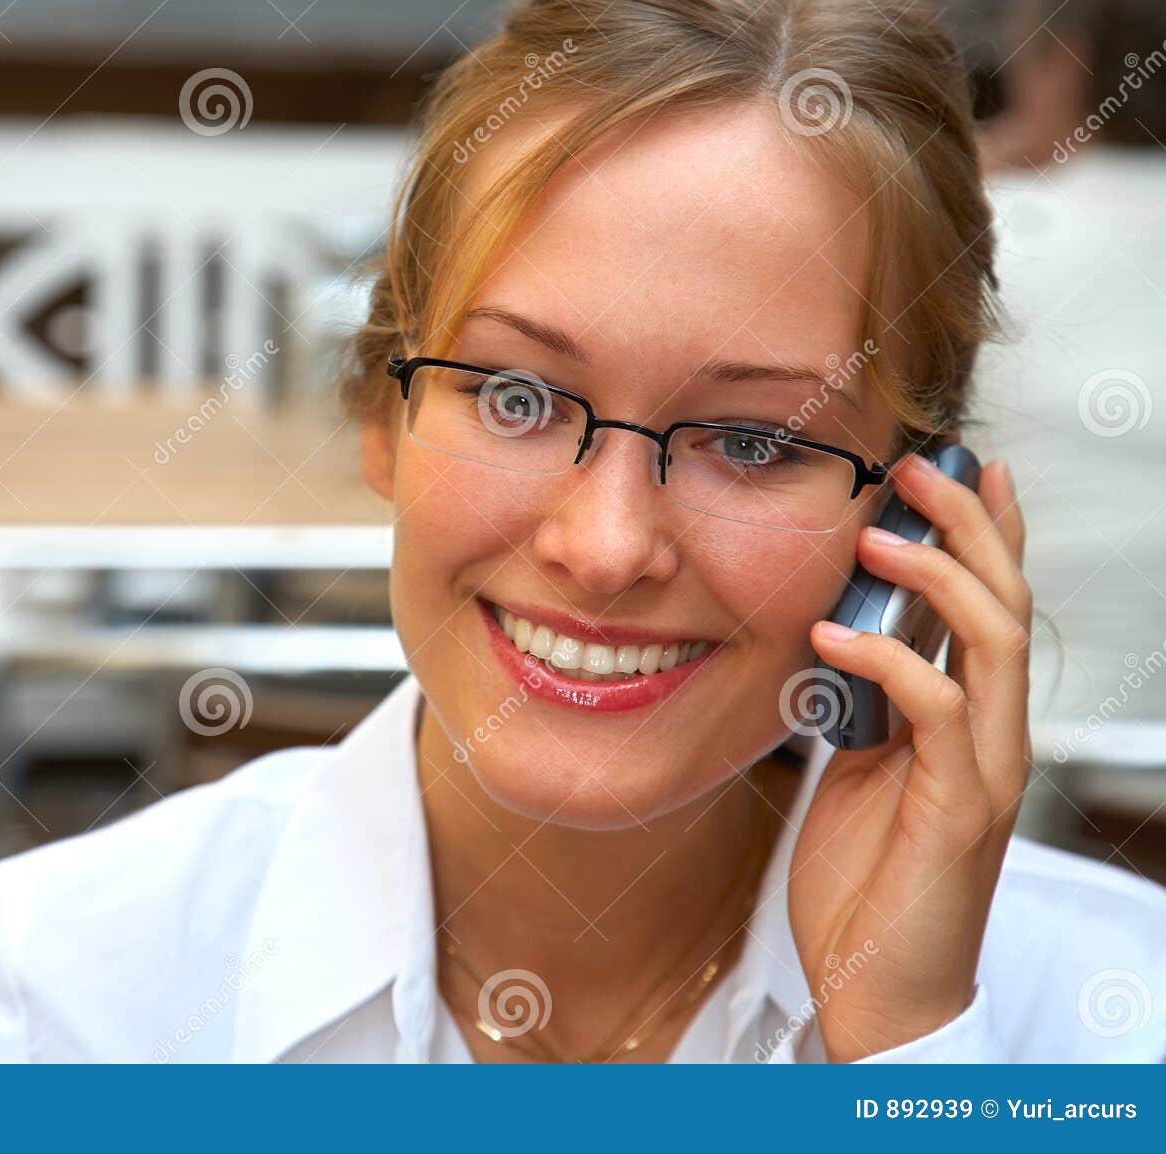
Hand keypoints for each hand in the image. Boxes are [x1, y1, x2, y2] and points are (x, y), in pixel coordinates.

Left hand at [786, 454, 1031, 1061]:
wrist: (874, 984)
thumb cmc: (864, 879)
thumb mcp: (856, 766)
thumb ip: (865, 703)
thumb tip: (838, 634)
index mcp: (969, 719)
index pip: (994, 604)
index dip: (988, 531)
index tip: (957, 464)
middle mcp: (993, 734)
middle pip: (1006, 602)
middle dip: (968, 525)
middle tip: (916, 469)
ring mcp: (984, 771)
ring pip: (993, 643)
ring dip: (939, 577)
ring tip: (877, 534)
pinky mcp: (959, 810)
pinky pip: (937, 710)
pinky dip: (887, 661)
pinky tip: (830, 636)